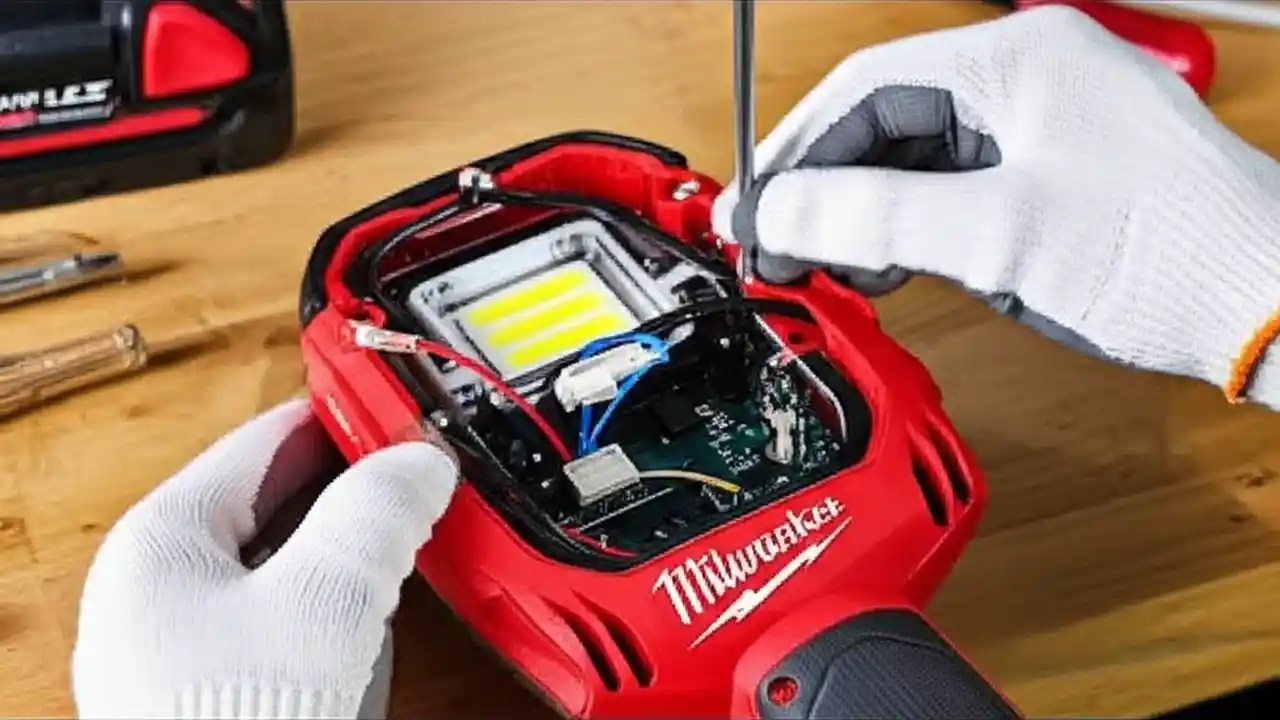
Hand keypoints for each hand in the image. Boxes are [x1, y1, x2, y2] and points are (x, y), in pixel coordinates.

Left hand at [71, 399, 458, 718]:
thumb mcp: (324, 599)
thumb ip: (378, 513)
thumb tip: (422, 463)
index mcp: (164, 541)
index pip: (266, 440)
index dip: (344, 416)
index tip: (405, 406)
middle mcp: (165, 585)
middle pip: (278, 500)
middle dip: (355, 484)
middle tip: (424, 471)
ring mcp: (188, 641)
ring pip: (288, 560)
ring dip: (351, 544)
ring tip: (410, 529)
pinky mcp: (219, 686)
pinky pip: (288, 614)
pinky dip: (337, 600)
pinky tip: (376, 608)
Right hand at [713, 6, 1279, 407]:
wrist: (1270, 304)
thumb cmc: (1168, 253)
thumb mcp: (997, 236)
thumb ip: (873, 217)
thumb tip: (778, 209)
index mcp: (1015, 60)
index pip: (865, 88)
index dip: (795, 149)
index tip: (751, 204)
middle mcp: (1027, 79)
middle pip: (886, 122)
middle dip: (826, 187)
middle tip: (776, 245)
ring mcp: (1043, 126)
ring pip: (917, 159)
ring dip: (865, 213)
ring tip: (829, 264)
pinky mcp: (1054, 174)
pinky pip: (956, 189)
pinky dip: (912, 228)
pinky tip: (888, 264)